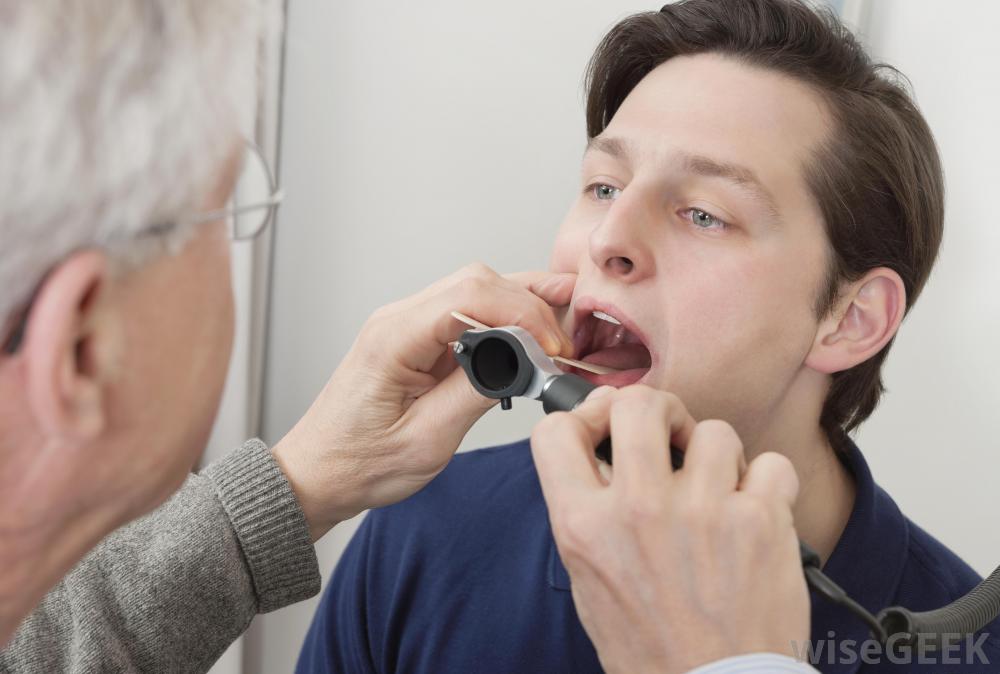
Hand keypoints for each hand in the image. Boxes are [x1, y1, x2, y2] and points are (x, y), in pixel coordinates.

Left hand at [272, 263, 574, 540]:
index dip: (521, 314)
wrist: (318, 474)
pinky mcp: (417, 340)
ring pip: (475, 290)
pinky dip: (503, 321)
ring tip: (559, 330)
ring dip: (520, 307)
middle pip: (476, 281)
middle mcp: (397, 320)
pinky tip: (528, 338)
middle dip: (529, 304)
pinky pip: (466, 314)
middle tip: (563, 343)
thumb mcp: (426, 441)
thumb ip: (476, 394)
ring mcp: (406, 326)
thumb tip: (523, 363)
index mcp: (392, 338)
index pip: (469, 295)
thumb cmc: (357, 464)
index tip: (551, 347)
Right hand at [530, 385, 807, 673]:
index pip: (555, 432)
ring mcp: (702, 511)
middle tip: (671, 435)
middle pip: (637, 404)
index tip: (605, 427)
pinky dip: (769, 484)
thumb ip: (587, 511)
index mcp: (585, 526)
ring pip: (713, 430)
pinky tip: (757, 512)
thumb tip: (600, 450)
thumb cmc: (654, 647)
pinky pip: (770, 463)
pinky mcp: (759, 521)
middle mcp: (638, 510)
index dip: (583, 419)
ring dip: (719, 458)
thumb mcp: (590, 580)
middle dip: (658, 413)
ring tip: (719, 495)